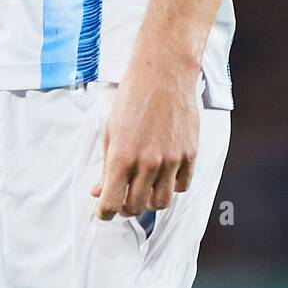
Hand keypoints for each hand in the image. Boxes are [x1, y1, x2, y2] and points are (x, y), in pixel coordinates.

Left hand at [91, 66, 198, 219]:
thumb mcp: (110, 130)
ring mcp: (171, 160)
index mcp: (122, 157)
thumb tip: (98, 190)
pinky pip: (181, 186)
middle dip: (125, 208)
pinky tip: (163, 175)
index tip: (103, 212)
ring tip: (143, 188)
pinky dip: (171, 187)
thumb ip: (106, 165)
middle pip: (136, 207)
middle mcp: (148, 163)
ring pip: (161, 203)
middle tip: (121, 198)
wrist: (163, 74)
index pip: (111, 203)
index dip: (104, 213)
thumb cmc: (133, 97)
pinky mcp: (190, 155)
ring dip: (149, 201)